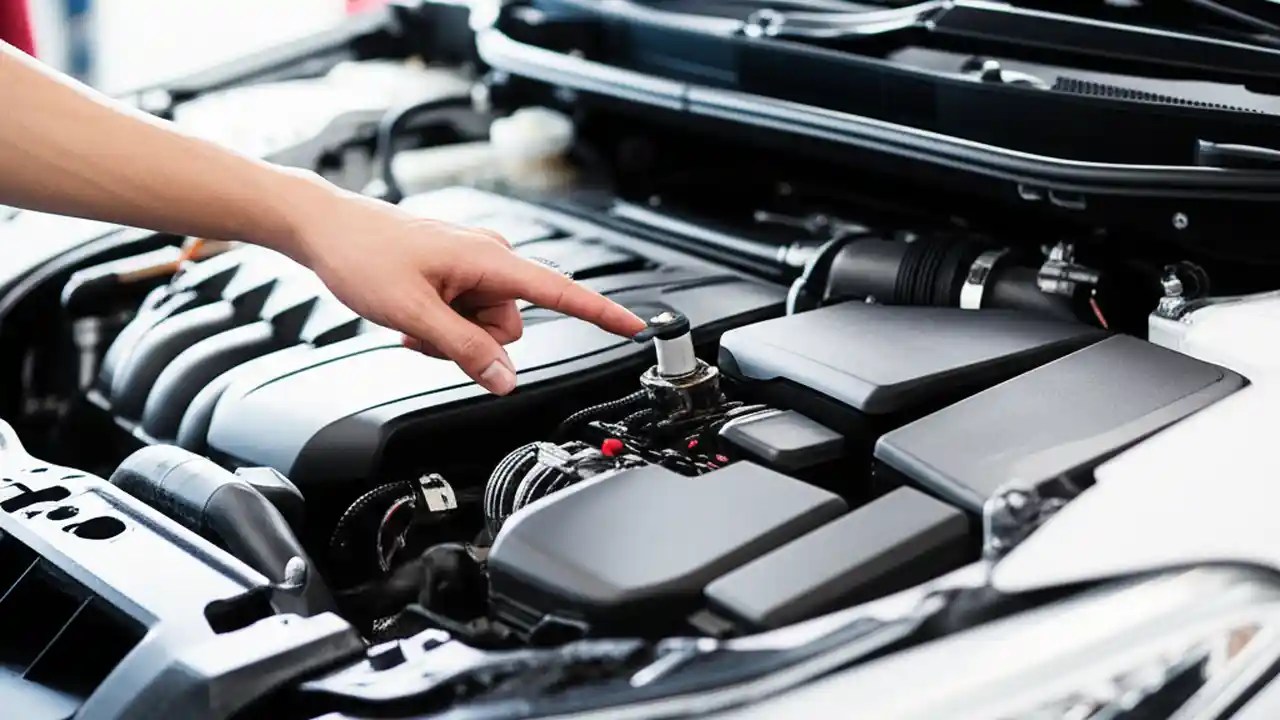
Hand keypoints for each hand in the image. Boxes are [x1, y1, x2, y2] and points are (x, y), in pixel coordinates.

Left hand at [275, 178, 645, 394]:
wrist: (325, 230)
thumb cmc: (363, 256)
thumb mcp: (414, 314)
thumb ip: (465, 350)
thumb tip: (505, 380)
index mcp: (489, 260)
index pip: (560, 291)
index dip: (600, 313)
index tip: (633, 326)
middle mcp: (489, 258)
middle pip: (510, 327)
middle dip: (474, 343)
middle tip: (427, 332)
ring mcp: (471, 266)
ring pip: (487, 327)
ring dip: (453, 337)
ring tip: (414, 321)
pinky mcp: (455, 273)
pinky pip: (467, 316)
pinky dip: (444, 326)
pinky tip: (414, 316)